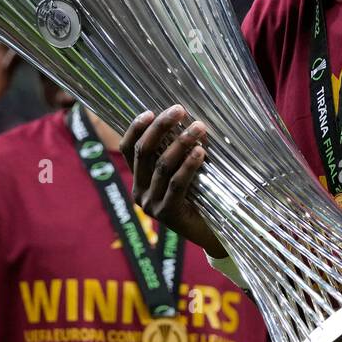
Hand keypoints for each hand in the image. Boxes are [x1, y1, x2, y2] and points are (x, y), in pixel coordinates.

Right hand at [118, 105, 223, 256]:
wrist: (213, 232)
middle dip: (161, 127)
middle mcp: (139, 192)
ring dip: (181, 142)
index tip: (152, 111)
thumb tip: (192, 120)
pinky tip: (201, 152)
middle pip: (144, 152)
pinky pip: (176, 184)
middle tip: (179, 110)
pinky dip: (188, 165)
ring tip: (198, 127)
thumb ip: (183, 150)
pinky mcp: (167, 214)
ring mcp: (151, 204)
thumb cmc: (201, 195)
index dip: (137, 128)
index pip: (128, 149)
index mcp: (139, 179)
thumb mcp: (187, 169)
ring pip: (162, 166)